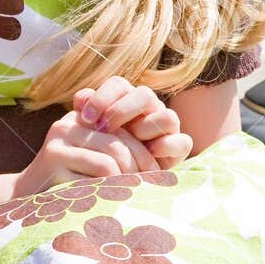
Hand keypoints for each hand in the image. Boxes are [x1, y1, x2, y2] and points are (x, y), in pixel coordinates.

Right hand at [23, 109, 163, 190]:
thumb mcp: (89, 164)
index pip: (123, 130)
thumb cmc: (65, 187)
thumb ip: (114, 152)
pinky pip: (95, 176)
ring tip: (132, 199)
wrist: (21, 201)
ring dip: (127, 183)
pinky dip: (110, 193)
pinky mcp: (53, 159)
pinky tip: (113, 205)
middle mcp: (69, 124)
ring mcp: (59, 140)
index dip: (144, 152)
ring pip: (110, 160)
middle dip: (140, 168)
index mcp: (81, 120)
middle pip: (119, 144)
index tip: (156, 175)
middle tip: (151, 190)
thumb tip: (160, 155)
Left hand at [73, 75, 193, 169]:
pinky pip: (182, 141)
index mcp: (126, 98)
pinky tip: (148, 154)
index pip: (118, 84)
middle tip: (102, 129)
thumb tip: (81, 98)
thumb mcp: (90, 130)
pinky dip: (166, 146)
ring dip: (145, 128)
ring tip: (127, 143)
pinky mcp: (179, 146)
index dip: (102, 98)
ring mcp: (167, 126)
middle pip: (144, 95)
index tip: (86, 118)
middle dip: (120, 111)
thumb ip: (86, 111)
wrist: (118, 179)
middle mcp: (150, 107)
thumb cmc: (101, 148)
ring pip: (166, 116)